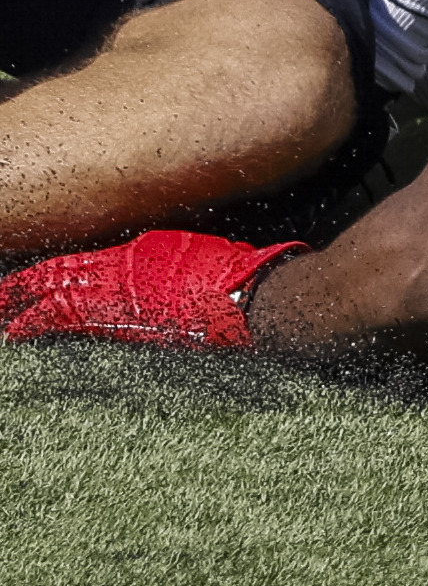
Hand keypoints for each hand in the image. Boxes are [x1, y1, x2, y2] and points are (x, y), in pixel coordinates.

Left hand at [0, 230, 305, 347]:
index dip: (46, 272)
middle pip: (57, 277)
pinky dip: (44, 326)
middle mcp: (120, 271)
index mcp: (135, 253)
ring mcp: (120, 297)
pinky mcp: (124, 323)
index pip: (76, 261)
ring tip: (3, 321)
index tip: (25, 281)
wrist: (246, 296)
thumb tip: (150, 272)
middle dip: (19, 289)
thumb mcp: (192, 253)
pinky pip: (72, 323)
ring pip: (57, 299)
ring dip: (24, 311)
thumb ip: (161, 262)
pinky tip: (25, 332)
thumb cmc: (232, 273)